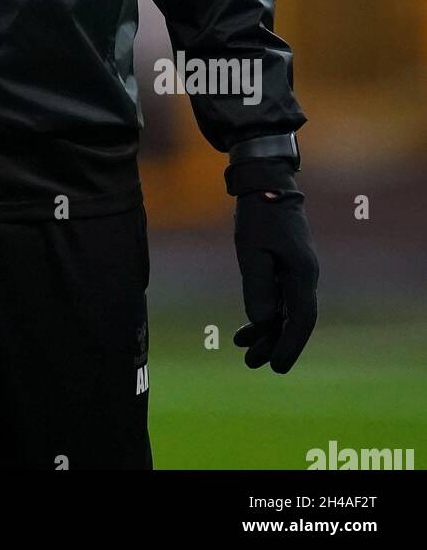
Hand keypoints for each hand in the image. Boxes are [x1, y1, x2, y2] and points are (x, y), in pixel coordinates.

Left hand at [233, 189, 318, 372]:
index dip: (289, 345)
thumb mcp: (252, 250)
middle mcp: (305, 275)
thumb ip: (258, 287)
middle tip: (253, 364)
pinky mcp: (287, 264)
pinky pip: (280, 296)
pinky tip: (247, 326)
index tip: (276, 367)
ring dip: (267, 330)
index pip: (301, 319)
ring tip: (244, 350)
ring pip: (286, 310)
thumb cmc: (259, 214)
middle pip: (294, 319)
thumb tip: (263, 321)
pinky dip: (265, 312)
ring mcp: (297, 270)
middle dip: (275, 343)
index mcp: (302, 273)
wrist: (267, 183)